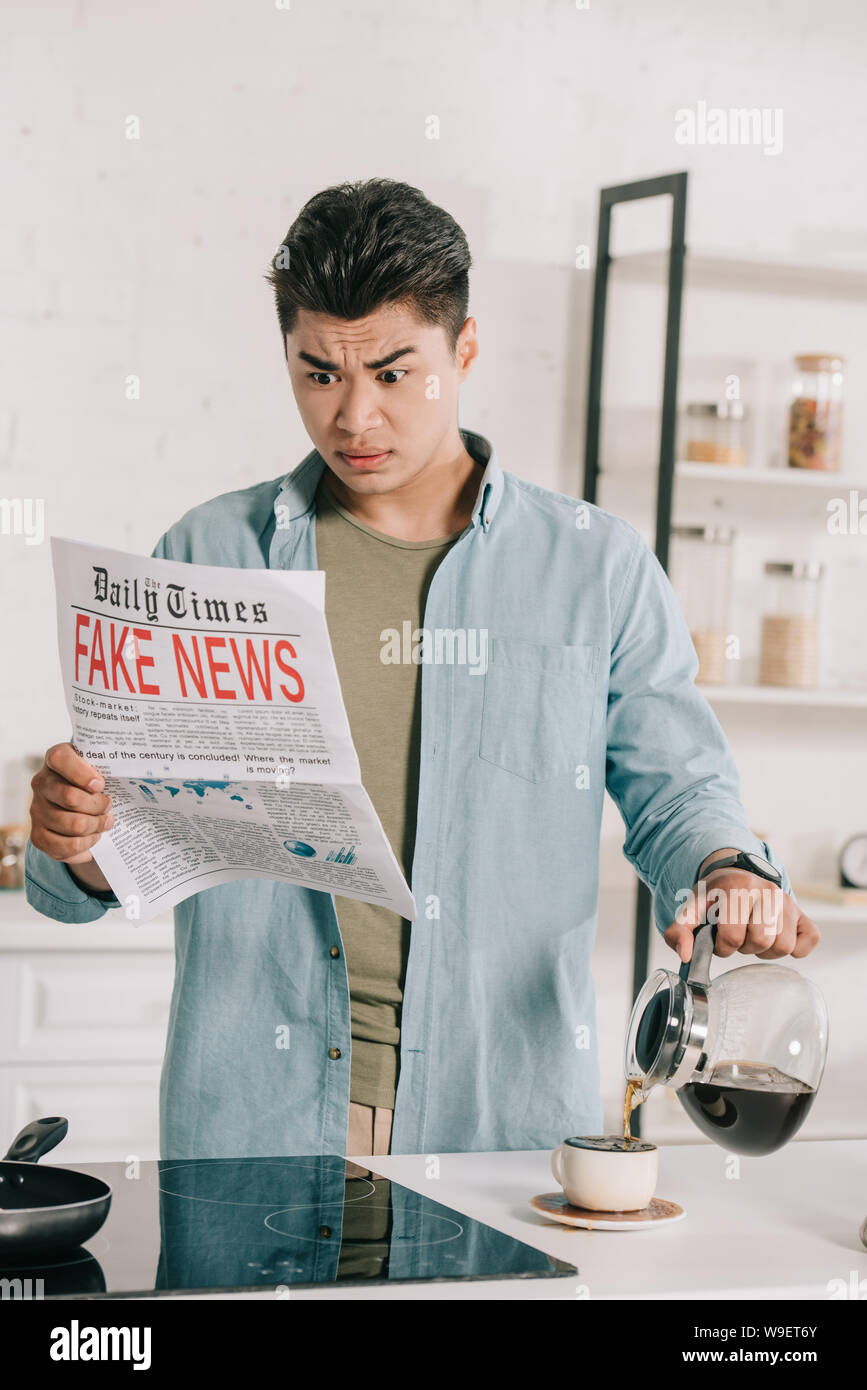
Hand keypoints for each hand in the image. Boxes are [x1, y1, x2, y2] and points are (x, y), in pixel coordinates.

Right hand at [29, 743, 113, 865]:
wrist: (76, 805)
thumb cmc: (92, 782)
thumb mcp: (99, 766)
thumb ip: (108, 765)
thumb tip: (127, 774)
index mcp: (55, 760)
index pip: (60, 759)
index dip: (82, 773)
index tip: (100, 784)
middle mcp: (41, 783)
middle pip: (71, 798)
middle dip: (99, 806)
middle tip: (109, 806)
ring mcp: (37, 810)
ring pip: (74, 824)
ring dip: (96, 826)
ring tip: (105, 822)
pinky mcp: (39, 835)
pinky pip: (67, 846)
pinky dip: (86, 843)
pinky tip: (93, 836)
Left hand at [664, 866, 819, 963]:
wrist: (735, 873)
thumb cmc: (714, 897)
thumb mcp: (691, 909)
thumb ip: (678, 932)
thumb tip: (686, 955)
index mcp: (735, 888)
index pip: (733, 936)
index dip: (723, 946)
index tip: (720, 940)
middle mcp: (765, 890)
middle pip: (761, 941)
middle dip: (746, 947)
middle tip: (739, 938)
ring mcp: (786, 900)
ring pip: (784, 945)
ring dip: (767, 950)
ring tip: (755, 937)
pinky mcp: (802, 912)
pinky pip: (810, 939)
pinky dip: (796, 947)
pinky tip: (778, 938)